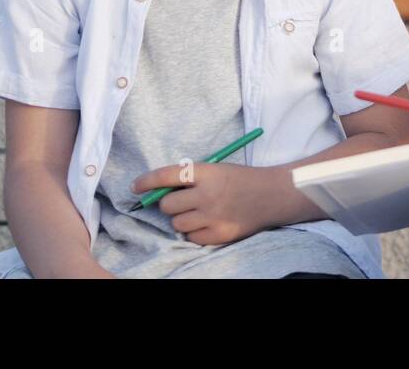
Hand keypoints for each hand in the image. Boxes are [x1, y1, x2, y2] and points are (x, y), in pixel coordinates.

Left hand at [131, 162, 273, 246]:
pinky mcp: (220, 235)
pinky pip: (191, 238)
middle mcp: (208, 194)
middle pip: (167, 204)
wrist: (273, 195)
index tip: (135, 187)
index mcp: (207, 173)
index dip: (146, 181)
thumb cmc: (241, 180)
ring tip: (198, 213)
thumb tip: (158, 192)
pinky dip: (195, 232)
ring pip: (177, 223)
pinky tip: (208, 223)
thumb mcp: (217, 170)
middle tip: (182, 201)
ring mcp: (214, 217)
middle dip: (169, 204)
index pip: (167, 175)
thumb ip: (190, 179)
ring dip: (182, 219)